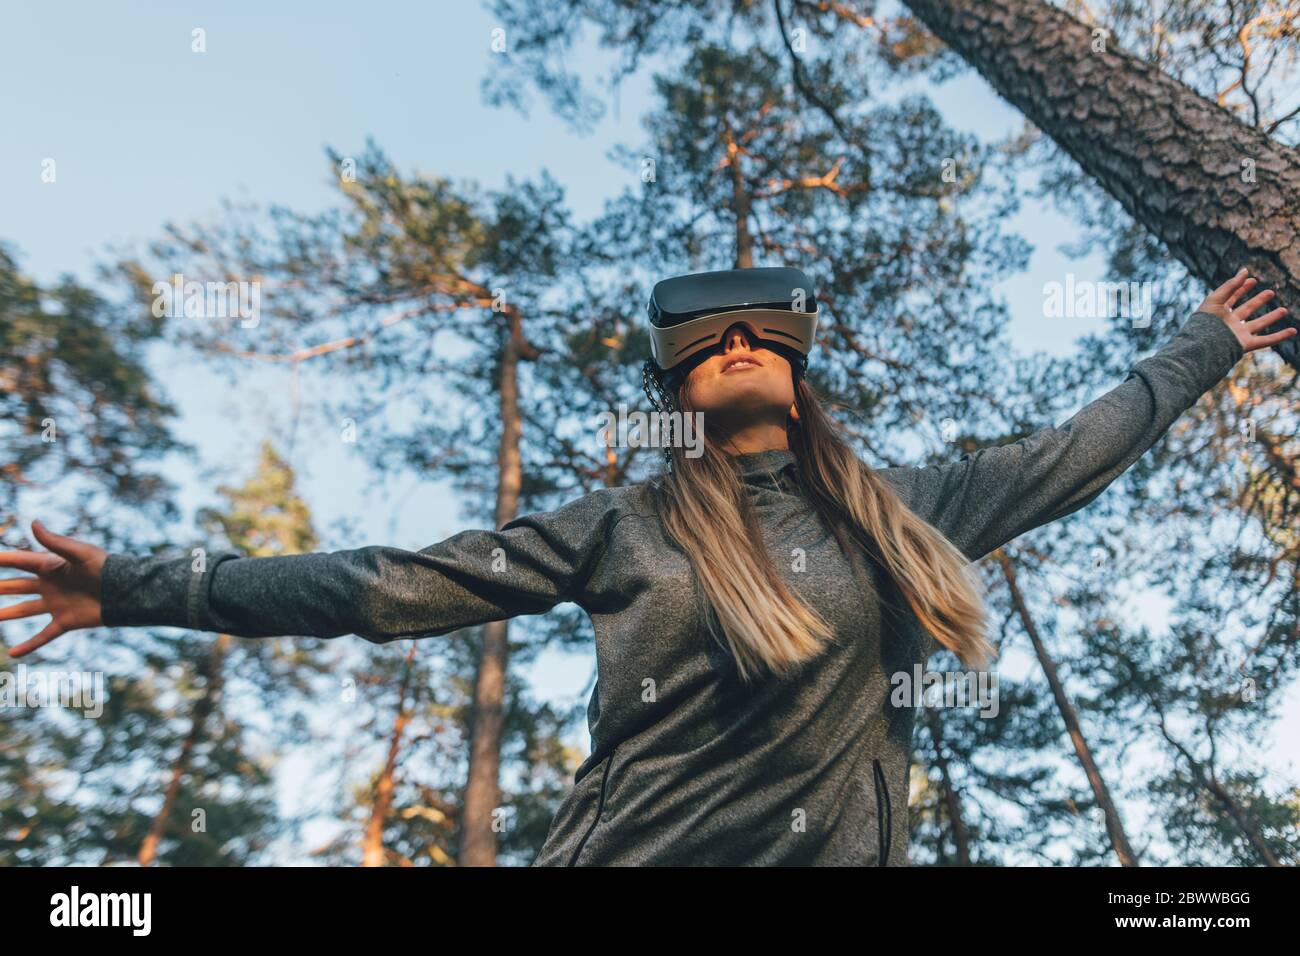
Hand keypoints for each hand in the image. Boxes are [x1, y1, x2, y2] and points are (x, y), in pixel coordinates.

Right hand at [0, 520, 106, 656]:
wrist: (125, 592)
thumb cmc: (104, 568)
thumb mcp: (79, 553)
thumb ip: (55, 542)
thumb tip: (34, 522)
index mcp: (52, 567)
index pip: (20, 562)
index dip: (2, 560)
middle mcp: (50, 585)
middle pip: (17, 586)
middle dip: (0, 587)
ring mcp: (56, 604)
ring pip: (24, 610)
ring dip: (6, 613)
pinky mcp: (65, 621)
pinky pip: (43, 635)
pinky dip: (29, 645)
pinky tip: (12, 653)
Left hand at [1197, 268, 1295, 353]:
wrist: (1202, 345)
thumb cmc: (1205, 322)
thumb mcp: (1216, 299)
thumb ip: (1231, 285)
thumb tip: (1245, 270)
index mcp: (1219, 312)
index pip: (1232, 297)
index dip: (1241, 288)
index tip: (1252, 279)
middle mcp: (1229, 323)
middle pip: (1247, 310)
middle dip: (1258, 301)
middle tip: (1271, 292)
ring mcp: (1238, 334)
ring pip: (1259, 324)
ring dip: (1272, 317)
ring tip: (1284, 310)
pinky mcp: (1245, 344)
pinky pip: (1266, 341)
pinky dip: (1280, 336)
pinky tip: (1293, 331)